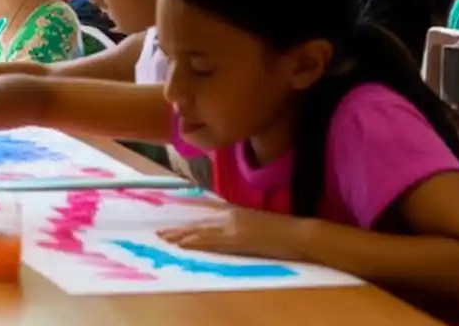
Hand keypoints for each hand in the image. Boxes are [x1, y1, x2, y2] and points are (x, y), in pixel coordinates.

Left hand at [158, 206, 307, 260]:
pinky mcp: (237, 240)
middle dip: (179, 230)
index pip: (204, 218)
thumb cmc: (282, 230)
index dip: (188, 223)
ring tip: (165, 239)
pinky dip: (195, 243)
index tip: (173, 226)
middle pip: (198, 225)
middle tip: (160, 233)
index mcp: (234, 213)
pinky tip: (183, 245)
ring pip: (200, 233)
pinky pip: (210, 242)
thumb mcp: (255, 221)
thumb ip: (238, 223)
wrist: (298, 234)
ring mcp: (232, 228)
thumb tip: (225, 230)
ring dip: (181, 237)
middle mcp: (229, 218)